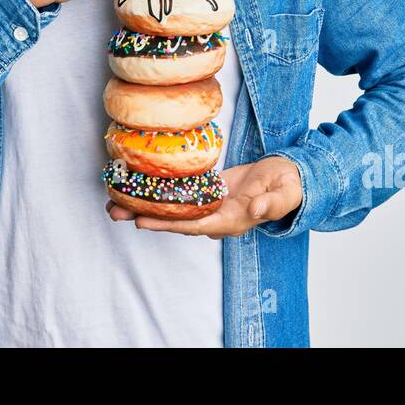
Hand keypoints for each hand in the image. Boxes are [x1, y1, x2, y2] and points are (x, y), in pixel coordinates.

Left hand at [106, 156, 302, 237]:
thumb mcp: (285, 192)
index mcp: (232, 221)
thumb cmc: (289, 185)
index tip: (142, 222)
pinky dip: (160, 193)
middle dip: (145, 217)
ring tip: (115, 203)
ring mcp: (210, 206)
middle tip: (114, 212)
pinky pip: (180, 195)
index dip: (168, 225)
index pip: (194, 225)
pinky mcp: (208, 192)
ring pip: (173, 209)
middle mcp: (216, 218)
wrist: (290, 178)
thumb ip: (271, 203)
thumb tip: (256, 210)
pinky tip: (140, 186)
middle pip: (175, 221)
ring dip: (145, 206)